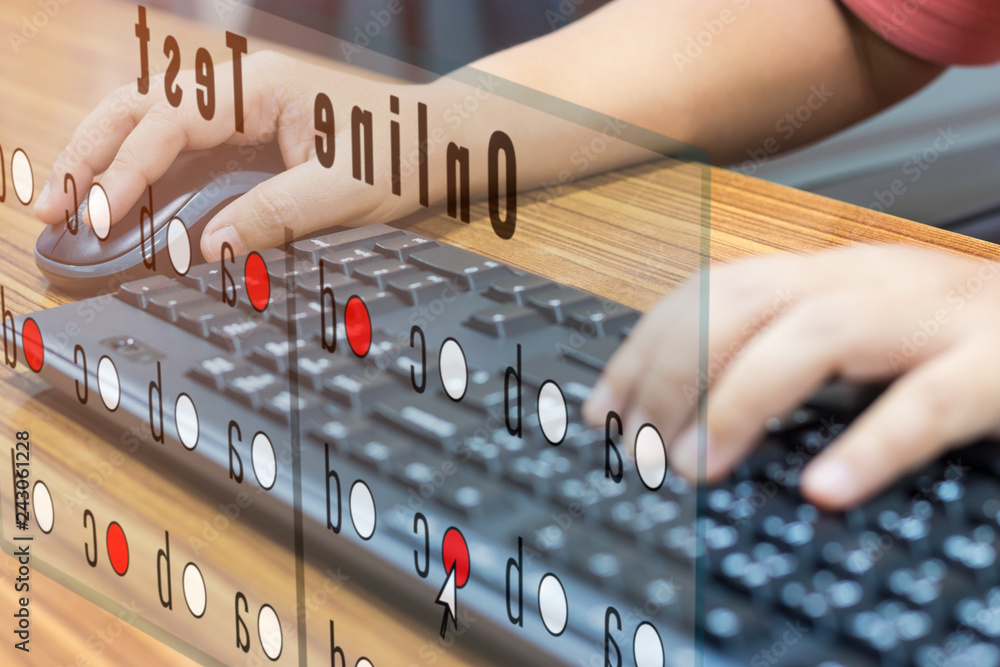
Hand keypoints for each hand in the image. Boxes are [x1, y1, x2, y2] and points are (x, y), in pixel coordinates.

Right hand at [33, 51, 416, 260]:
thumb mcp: (341, 192)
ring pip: (146, 115)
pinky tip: (113, 192)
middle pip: (139, 106)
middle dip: (89, 156)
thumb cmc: (397, 152)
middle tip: (52, 211)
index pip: (171, 121)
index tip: (100, 216)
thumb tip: (208, 249)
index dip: (127, 170)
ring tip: (65, 203)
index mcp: (260, 87)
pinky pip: (172, 136)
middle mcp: (238, 84)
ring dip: (101, 156)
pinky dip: (135, 161)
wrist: (434, 135)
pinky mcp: (240, 124)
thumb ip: (273, 216)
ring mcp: (235, 100)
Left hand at [583, 244, 999, 508]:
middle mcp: (866, 281)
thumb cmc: (951, 333)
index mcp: (827, 274)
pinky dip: (870, 446)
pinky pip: (926, 402)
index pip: (712, 289)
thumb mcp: (852, 329)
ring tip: (697, 468)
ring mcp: (929, 317)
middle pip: (743, 302)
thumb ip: (777, 352)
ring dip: (741, 402)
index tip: (604, 408)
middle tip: (640, 447)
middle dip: (673, 373)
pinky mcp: (993, 365)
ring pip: (818, 336)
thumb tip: (682, 409)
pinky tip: (824, 487)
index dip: (647, 345)